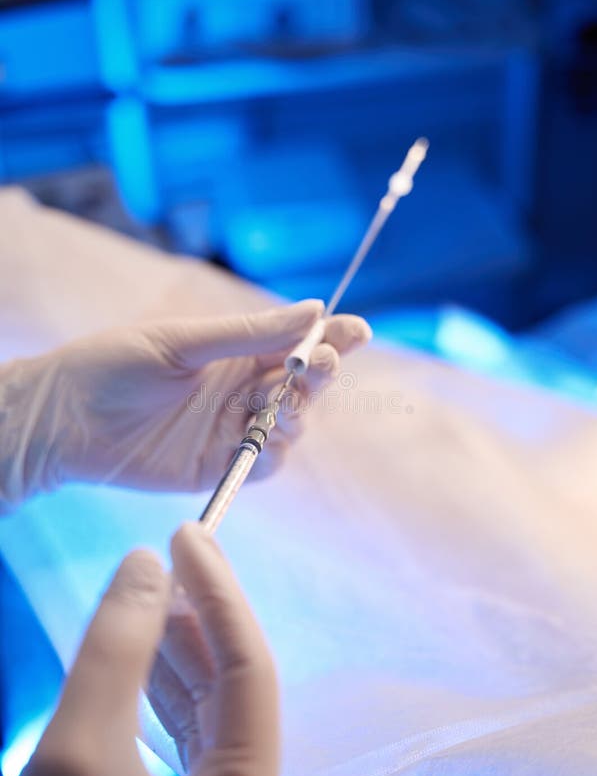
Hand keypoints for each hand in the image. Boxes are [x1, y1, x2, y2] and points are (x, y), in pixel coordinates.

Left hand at [0, 300, 370, 506]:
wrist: (63, 420)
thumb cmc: (111, 365)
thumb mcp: (179, 341)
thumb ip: (245, 333)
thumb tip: (311, 310)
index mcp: (234, 350)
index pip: (295, 342)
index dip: (331, 337)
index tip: (355, 331)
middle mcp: (240, 389)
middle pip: (302, 385)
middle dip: (320, 374)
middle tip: (320, 366)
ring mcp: (230, 428)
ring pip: (290, 426)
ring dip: (297, 416)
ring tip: (282, 405)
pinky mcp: (216, 466)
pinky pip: (260, 465)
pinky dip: (271, 456)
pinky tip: (264, 443)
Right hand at [0, 523, 282, 775]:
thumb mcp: (78, 754)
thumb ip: (116, 653)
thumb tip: (147, 563)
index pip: (249, 670)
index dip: (219, 593)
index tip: (188, 532)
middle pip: (229, 693)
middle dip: (196, 620)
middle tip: (165, 560)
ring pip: (201, 718)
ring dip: (173, 654)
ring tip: (147, 599)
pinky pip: (176, 744)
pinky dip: (153, 697)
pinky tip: (133, 664)